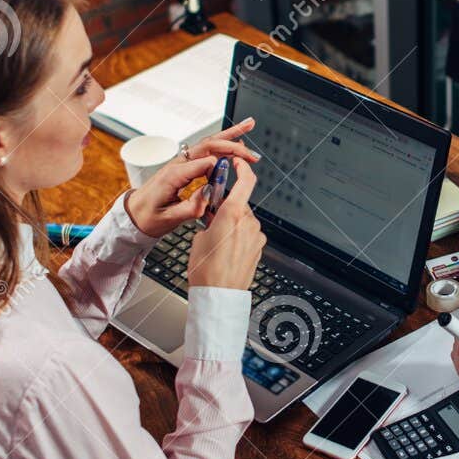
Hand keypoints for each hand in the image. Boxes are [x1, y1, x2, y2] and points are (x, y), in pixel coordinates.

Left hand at [125, 118, 259, 237]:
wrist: (134, 214)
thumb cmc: (148, 217)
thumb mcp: (168, 219)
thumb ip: (190, 208)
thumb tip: (209, 195)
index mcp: (173, 175)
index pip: (203, 163)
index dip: (220, 168)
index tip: (232, 175)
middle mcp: (178, 164)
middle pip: (209, 145)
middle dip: (232, 144)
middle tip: (252, 153)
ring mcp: (182, 163)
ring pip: (209, 143)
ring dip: (229, 136)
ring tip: (248, 125)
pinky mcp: (185, 166)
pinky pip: (206, 151)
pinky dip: (222, 144)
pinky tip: (234, 142)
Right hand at [188, 160, 265, 290]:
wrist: (218, 296)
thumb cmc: (206, 270)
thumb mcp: (199, 237)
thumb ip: (210, 219)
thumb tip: (213, 215)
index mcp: (233, 214)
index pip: (245, 181)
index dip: (242, 168)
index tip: (237, 162)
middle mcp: (249, 222)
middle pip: (241, 203)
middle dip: (228, 206)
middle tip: (212, 215)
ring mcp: (256, 236)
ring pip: (244, 220)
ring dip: (232, 223)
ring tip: (217, 240)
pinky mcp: (259, 247)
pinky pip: (248, 234)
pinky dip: (238, 236)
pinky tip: (226, 249)